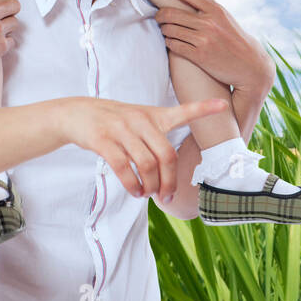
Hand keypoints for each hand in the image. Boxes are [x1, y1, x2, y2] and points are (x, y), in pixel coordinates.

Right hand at [63, 96, 227, 199]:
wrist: (77, 113)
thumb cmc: (114, 121)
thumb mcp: (138, 119)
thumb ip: (155, 138)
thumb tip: (167, 175)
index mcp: (153, 115)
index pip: (183, 111)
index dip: (204, 108)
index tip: (223, 104)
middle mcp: (140, 120)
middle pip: (166, 155)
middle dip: (170, 181)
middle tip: (168, 197)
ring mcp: (121, 129)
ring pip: (146, 165)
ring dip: (150, 187)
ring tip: (148, 195)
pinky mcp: (103, 140)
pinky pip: (124, 168)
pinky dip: (132, 185)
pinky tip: (135, 191)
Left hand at [151, 0, 274, 94]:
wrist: (249, 65)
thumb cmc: (235, 39)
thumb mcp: (225, 18)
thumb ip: (208, 9)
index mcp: (215, 10)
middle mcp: (209, 23)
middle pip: (172, 13)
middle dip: (160, 15)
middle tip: (157, 17)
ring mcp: (203, 39)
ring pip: (170, 30)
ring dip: (164, 30)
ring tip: (165, 30)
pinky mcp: (199, 56)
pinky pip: (174, 45)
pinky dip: (169, 42)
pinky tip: (170, 41)